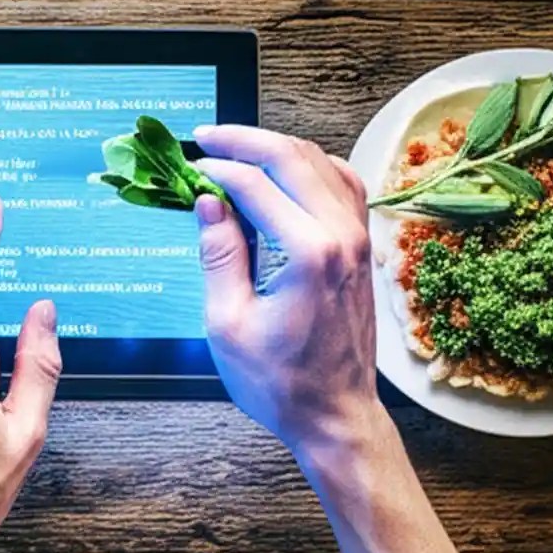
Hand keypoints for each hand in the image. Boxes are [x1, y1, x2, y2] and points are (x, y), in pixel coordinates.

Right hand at [191, 125, 375, 450]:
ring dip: (277, 148)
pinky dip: (312, 166)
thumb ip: (219, 255)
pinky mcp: (363, 247)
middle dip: (244, 141)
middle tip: (207, 138)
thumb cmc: (283, 383)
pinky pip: (343, 184)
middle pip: (292, 157)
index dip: (216, 168)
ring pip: (321, 161)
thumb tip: (209, 203)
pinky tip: (286, 172)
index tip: (189, 167)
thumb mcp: (228, 323)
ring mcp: (359, 239)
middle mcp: (342, 237)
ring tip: (238, 150)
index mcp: (308, 254)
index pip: (255, 185)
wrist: (335, 415)